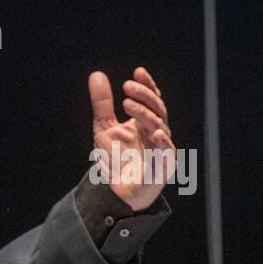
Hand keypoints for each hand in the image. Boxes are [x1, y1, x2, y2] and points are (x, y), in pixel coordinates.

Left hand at [87, 66, 174, 210]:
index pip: (152, 100)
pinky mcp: (162, 168)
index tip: (137, 72)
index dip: (147, 86)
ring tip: (127, 104)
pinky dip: (163, 143)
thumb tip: (96, 75)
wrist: (114, 191)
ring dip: (145, 114)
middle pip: (157, 109)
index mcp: (146, 123)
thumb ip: (103, 103)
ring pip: (160, 127)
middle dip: (144, 96)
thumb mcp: (104, 127)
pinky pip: (166, 154)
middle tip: (127, 86)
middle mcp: (157, 133)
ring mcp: (161, 150)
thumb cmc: (115, 159)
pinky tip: (156, 134)